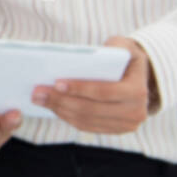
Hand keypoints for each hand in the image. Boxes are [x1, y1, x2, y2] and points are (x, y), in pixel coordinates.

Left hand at [32, 35, 152, 132]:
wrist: (138, 76)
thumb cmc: (124, 57)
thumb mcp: (123, 45)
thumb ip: (112, 46)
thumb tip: (91, 55)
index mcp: (138, 91)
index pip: (104, 92)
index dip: (79, 89)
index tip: (56, 83)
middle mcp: (136, 112)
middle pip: (91, 109)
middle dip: (61, 100)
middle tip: (37, 92)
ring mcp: (126, 125)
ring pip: (86, 120)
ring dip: (59, 110)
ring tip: (39, 99)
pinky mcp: (116, 130)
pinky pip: (87, 126)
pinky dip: (67, 117)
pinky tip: (52, 106)